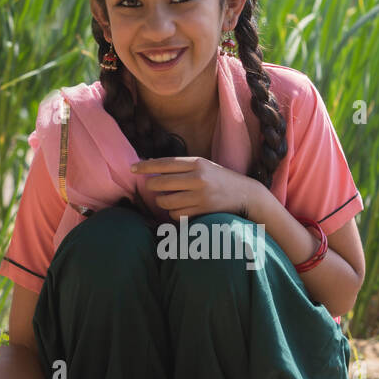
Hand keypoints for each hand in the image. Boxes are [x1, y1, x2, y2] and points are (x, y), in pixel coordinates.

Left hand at [131, 156, 257, 218]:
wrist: (246, 195)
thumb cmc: (220, 179)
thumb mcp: (204, 166)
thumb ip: (181, 167)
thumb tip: (151, 166)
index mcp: (197, 163)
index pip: (165, 163)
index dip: (145, 166)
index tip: (132, 168)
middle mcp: (198, 178)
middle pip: (160, 183)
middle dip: (152, 187)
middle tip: (153, 188)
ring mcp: (200, 196)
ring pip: (166, 202)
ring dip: (163, 202)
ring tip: (169, 199)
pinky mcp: (202, 211)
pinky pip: (176, 215)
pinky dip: (174, 213)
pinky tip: (181, 209)